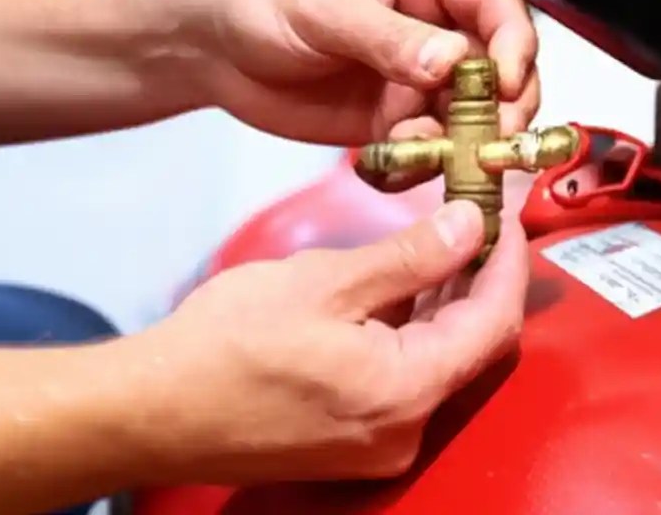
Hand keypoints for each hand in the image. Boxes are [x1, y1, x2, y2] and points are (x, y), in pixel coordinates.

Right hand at [118, 200, 527, 482]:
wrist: (152, 410)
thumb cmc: (225, 346)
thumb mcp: (325, 282)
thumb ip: (409, 258)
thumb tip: (469, 227)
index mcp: (406, 390)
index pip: (493, 321)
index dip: (508, 262)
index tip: (506, 215)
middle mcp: (405, 430)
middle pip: (473, 346)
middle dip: (480, 281)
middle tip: (477, 221)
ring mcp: (379, 444)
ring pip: (439, 363)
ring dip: (446, 305)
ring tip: (444, 243)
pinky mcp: (353, 443)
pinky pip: (406, 382)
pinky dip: (413, 334)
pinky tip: (401, 291)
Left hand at [185, 0, 539, 145]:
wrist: (210, 47)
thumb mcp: (323, 6)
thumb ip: (388, 36)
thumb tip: (450, 61)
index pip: (495, 0)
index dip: (514, 41)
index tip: (508, 82)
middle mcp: (433, 21)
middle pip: (501, 62)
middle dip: (506, 103)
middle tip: (496, 139)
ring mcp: (419, 73)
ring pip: (475, 111)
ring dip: (469, 140)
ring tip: (445, 158)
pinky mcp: (397, 117)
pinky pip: (434, 145)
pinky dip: (428, 161)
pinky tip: (399, 163)